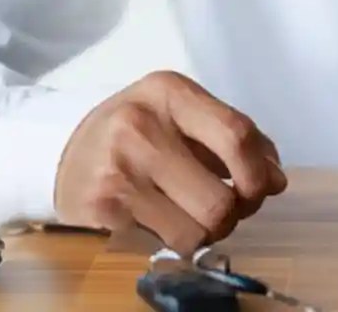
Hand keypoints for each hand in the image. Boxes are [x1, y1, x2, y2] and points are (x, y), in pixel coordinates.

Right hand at [55, 70, 286, 252]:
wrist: (60, 150)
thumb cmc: (135, 130)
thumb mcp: (182, 113)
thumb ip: (234, 138)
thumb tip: (277, 179)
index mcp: (170, 93)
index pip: (236, 134)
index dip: (259, 172)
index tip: (263, 186)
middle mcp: (142, 128)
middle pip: (222, 199)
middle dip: (237, 212)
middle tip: (227, 207)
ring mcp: (120, 171)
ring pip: (199, 230)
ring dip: (209, 232)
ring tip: (197, 217)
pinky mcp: (104, 209)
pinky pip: (167, 243)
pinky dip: (178, 240)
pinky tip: (166, 221)